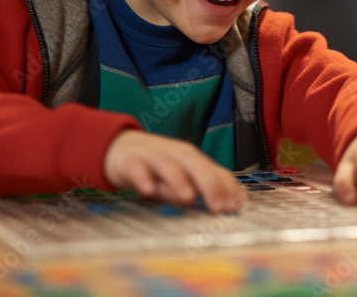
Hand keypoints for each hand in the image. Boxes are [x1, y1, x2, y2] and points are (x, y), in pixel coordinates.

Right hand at [103, 129, 244, 212]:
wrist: (121, 148)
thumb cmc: (158, 168)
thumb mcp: (182, 177)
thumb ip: (202, 189)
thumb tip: (231, 205)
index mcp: (194, 160)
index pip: (216, 172)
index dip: (228, 189)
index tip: (236, 208)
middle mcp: (177, 156)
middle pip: (196, 166)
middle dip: (210, 186)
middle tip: (218, 207)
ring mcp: (154, 157)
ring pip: (169, 166)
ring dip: (179, 181)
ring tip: (188, 198)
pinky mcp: (131, 162)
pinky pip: (138, 169)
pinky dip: (143, 178)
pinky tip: (148, 190)